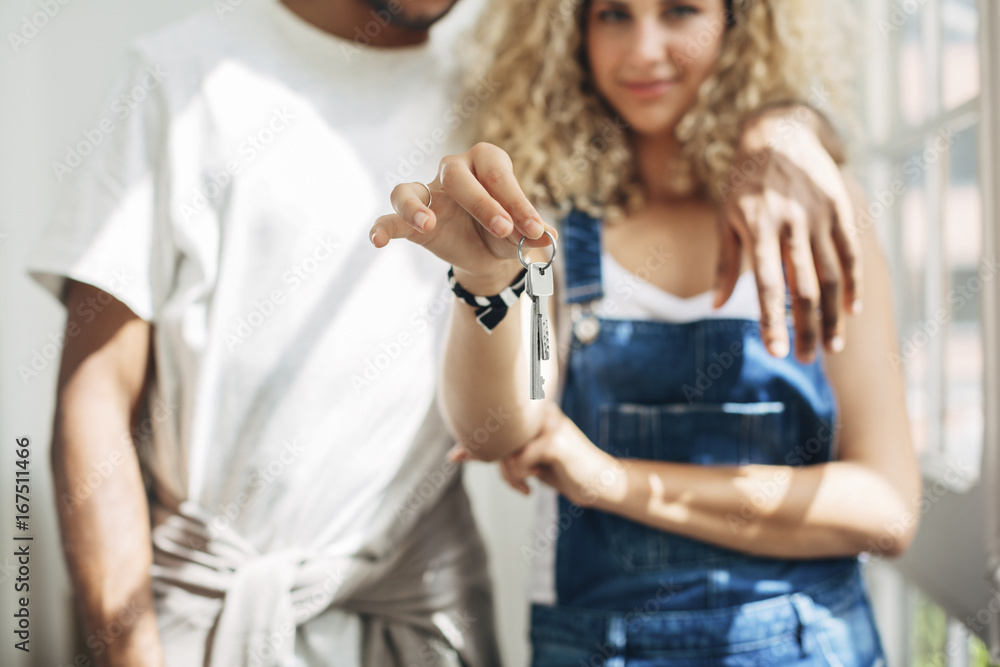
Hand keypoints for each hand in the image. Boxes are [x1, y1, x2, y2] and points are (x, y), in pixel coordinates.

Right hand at [370, 142, 556, 292]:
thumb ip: (533, 233)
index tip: (535, 230)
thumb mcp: (524, 233)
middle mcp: (454, 170)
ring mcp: (428, 194)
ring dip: (415, 207)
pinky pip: (390, 218)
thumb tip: (548, 238)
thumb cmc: (507, 231)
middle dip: (483, 203)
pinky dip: (381, 228)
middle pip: (457, 176)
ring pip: (410, 191)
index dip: (517, 202)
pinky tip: (377, 241)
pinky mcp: (410, 220)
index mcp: (487, 162)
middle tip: (504, 230)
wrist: (488, 254)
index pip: (498, 175)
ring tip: (427, 224)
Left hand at [457, 404, 626, 507]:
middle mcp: (540, 411)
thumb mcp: (525, 458)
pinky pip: (519, 462)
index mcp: (533, 410)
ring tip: (523, 487)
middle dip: (495, 464)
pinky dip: (520, 477)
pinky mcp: (554, 442)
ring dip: (510, 476)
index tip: (454, 456)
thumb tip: (455, 453)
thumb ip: (497, 450)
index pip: (495, 422)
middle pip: (498, 437)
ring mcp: (548, 424)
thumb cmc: (560, 469)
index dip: (473, 441)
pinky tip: (532, 486)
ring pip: (506, 451)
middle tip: (514, 484)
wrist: (597, 483)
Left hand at [716, 106, 860, 362]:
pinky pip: (852, 253)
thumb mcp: (725, 219)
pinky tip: (853, 310)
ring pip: (833, 275)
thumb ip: (726, 264)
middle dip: (807, 329)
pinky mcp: (841, 210)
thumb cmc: (744, 183)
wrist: (778, 134)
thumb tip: (718, 307)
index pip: (769, 287)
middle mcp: (792, 226)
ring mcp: (820, 217)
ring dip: (834, 315)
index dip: (773, 322)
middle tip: (809, 360)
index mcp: (760, 230)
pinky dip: (854, 284)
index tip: (777, 352)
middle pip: (806, 288)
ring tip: (833, 345)